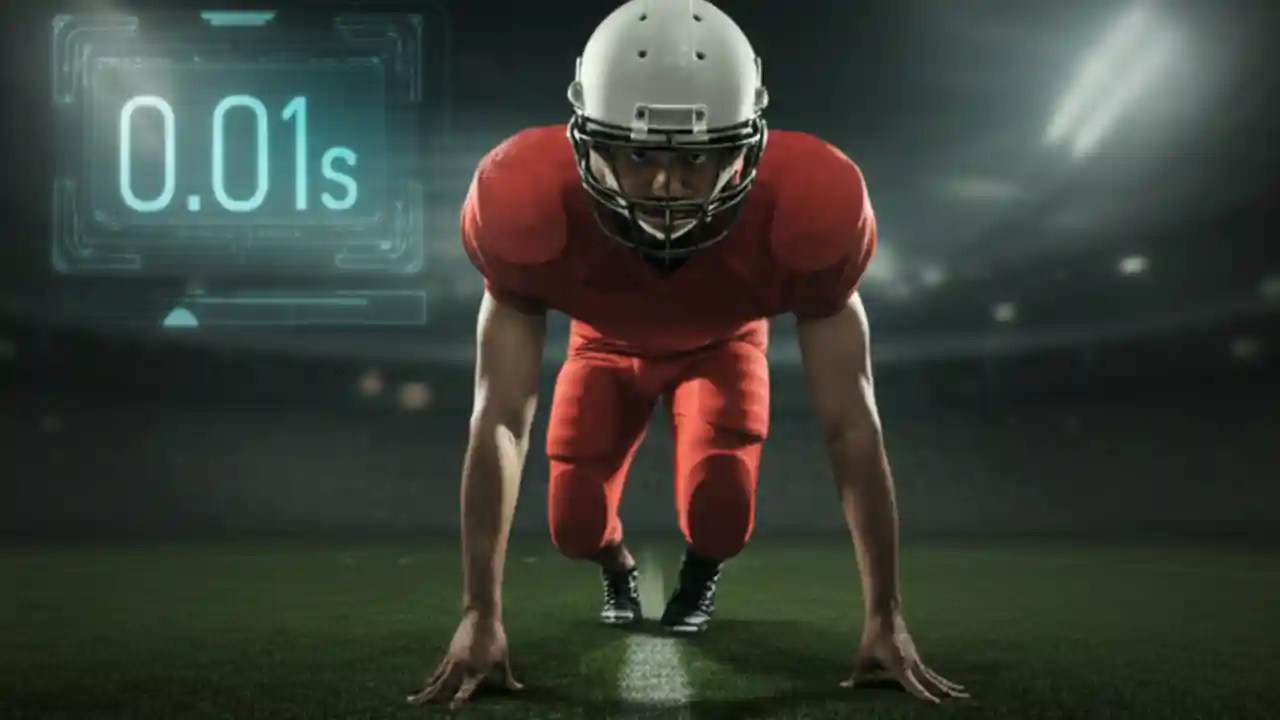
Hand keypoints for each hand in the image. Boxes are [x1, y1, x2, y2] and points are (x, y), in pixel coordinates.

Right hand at [406, 611, 522, 709]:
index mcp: (476, 668)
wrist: (480, 616)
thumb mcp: (503, 657)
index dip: (460, 698)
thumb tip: (518, 689)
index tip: (453, 708)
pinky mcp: (449, 654)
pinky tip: (424, 686)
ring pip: (437, 679)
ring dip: (426, 691)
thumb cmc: (495, 637)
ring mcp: (453, 660)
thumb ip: (506, 677)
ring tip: (413, 701)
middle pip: (444, 685)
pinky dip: (431, 680)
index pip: (467, 687)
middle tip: (419, 707)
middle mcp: (461, 666)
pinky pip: (438, 671)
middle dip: (432, 698)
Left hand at [842, 612, 967, 703]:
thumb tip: (844, 686)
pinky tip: (945, 685)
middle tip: (964, 698)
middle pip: (932, 681)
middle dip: (946, 692)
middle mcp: (912, 664)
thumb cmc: (873, 636)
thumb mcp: (864, 656)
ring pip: (934, 676)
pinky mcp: (916, 656)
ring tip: (963, 693)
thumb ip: (858, 674)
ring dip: (947, 686)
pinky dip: (939, 679)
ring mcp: (916, 660)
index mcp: (900, 666)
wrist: (885, 615)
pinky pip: (930, 672)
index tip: (935, 704)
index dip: (923, 695)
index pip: (914, 684)